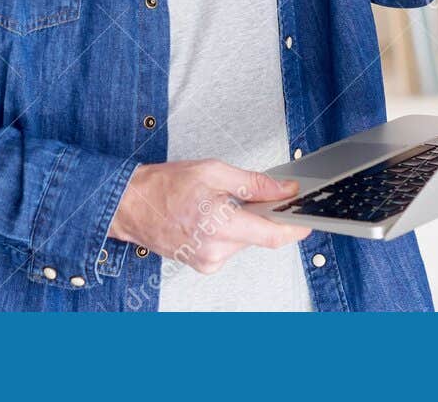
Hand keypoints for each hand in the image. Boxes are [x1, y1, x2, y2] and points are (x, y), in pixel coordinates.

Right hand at [108, 159, 310, 274]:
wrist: (130, 205)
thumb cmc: (164, 186)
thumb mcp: (214, 172)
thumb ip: (254, 184)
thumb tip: (284, 191)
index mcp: (220, 225)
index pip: (272, 235)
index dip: (295, 228)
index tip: (308, 219)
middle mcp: (215, 250)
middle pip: (258, 235)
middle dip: (260, 215)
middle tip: (247, 195)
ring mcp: (208, 261)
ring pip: (244, 240)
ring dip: (241, 222)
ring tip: (217, 204)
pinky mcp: (203, 264)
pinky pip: (229, 247)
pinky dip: (228, 231)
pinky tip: (210, 217)